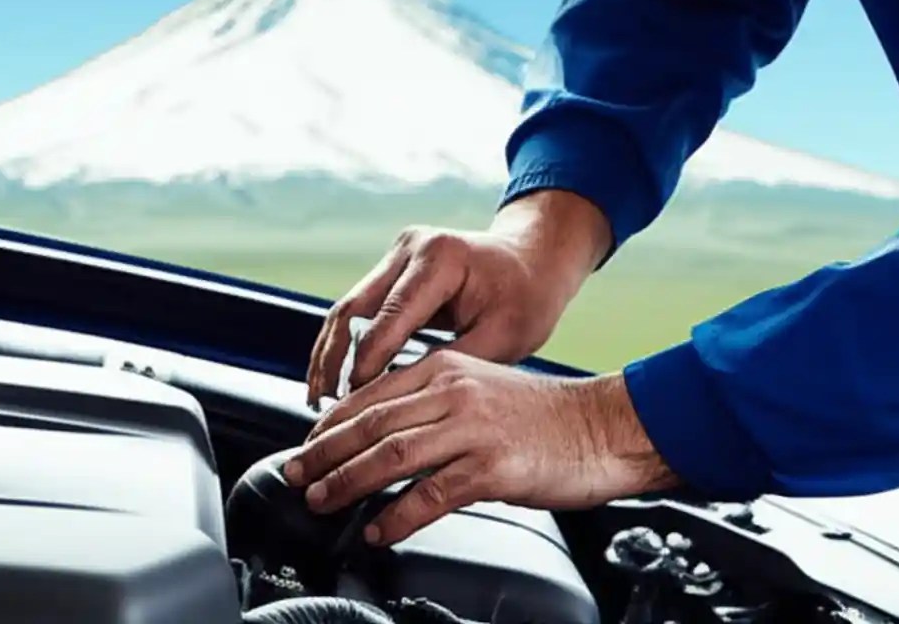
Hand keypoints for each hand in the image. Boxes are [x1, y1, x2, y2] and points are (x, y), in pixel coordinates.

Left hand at [283, 350, 678, 544]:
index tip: (306, 445)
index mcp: (446, 370)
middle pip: (371, 423)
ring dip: (347, 481)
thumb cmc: (545, 417)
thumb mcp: (482, 389)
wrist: (603, 428)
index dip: (330, 424)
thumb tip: (388, 430)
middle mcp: (454, 392)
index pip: (371, 394)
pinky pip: (431, 495)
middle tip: (295, 474)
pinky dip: (396, 515)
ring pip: (391, 455)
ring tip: (322, 499)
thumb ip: (435, 402)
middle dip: (324, 452)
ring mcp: (473, 429)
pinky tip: (377, 529)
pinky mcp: (492, 467)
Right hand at [304, 190, 611, 405]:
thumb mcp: (502, 338)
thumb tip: (400, 401)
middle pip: (353, 309)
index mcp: (439, 257)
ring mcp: (397, 254)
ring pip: (347, 309)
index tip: (355, 409)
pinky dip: (347, 345)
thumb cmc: (528, 298)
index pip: (388, 318)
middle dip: (333, 363)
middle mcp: (410, 247)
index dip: (367, 366)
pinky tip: (337, 380)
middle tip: (322, 409)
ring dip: (331, 355)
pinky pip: (360, 310)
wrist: (536, 261)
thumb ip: (450, 366)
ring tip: (318, 400)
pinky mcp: (393, 267)